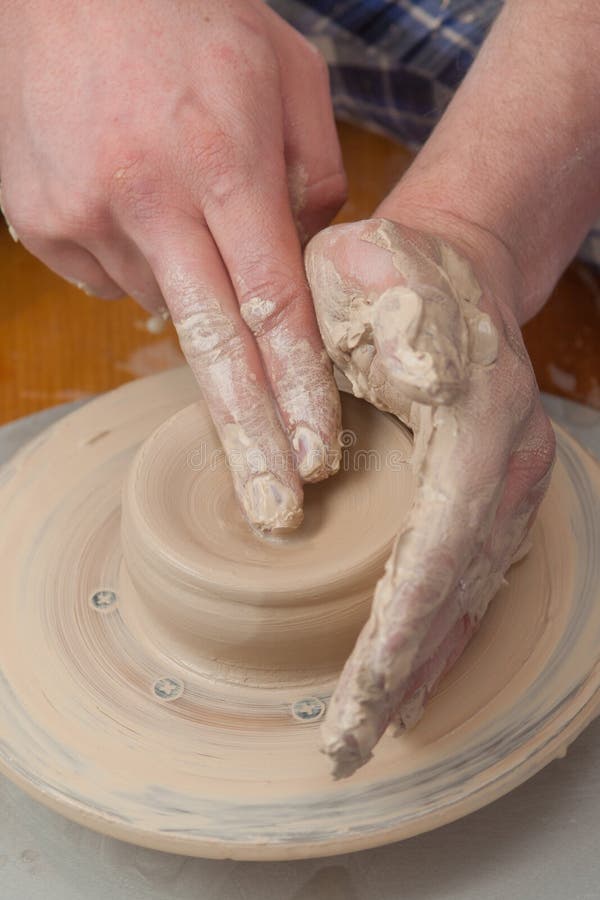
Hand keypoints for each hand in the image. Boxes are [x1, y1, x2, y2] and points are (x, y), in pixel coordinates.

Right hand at [0, 0, 345, 532]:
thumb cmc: (193, 18)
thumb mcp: (288, 77)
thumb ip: (316, 181)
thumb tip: (306, 271)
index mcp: (220, 158)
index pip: (271, 305)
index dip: (298, 388)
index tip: (315, 455)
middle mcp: (145, 196)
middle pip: (211, 347)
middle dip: (248, 435)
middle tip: (274, 508)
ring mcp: (81, 214)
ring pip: (165, 304)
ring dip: (194, 284)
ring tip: (183, 203)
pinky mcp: (40, 224)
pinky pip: (115, 279)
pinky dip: (146, 261)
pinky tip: (142, 201)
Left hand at [306, 218, 555, 776]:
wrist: (454, 262)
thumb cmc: (391, 270)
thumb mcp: (365, 278)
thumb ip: (373, 338)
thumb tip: (375, 418)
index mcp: (477, 421)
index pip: (436, 551)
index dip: (397, 632)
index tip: (357, 696)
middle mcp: (506, 464)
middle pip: (454, 593)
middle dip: (400, 675)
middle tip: (346, 747)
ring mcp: (508, 481)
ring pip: (467, 595)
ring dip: (420, 669)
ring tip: (373, 729)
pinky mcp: (493, 491)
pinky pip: (469, 577)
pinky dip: (439, 634)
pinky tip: (411, 672)